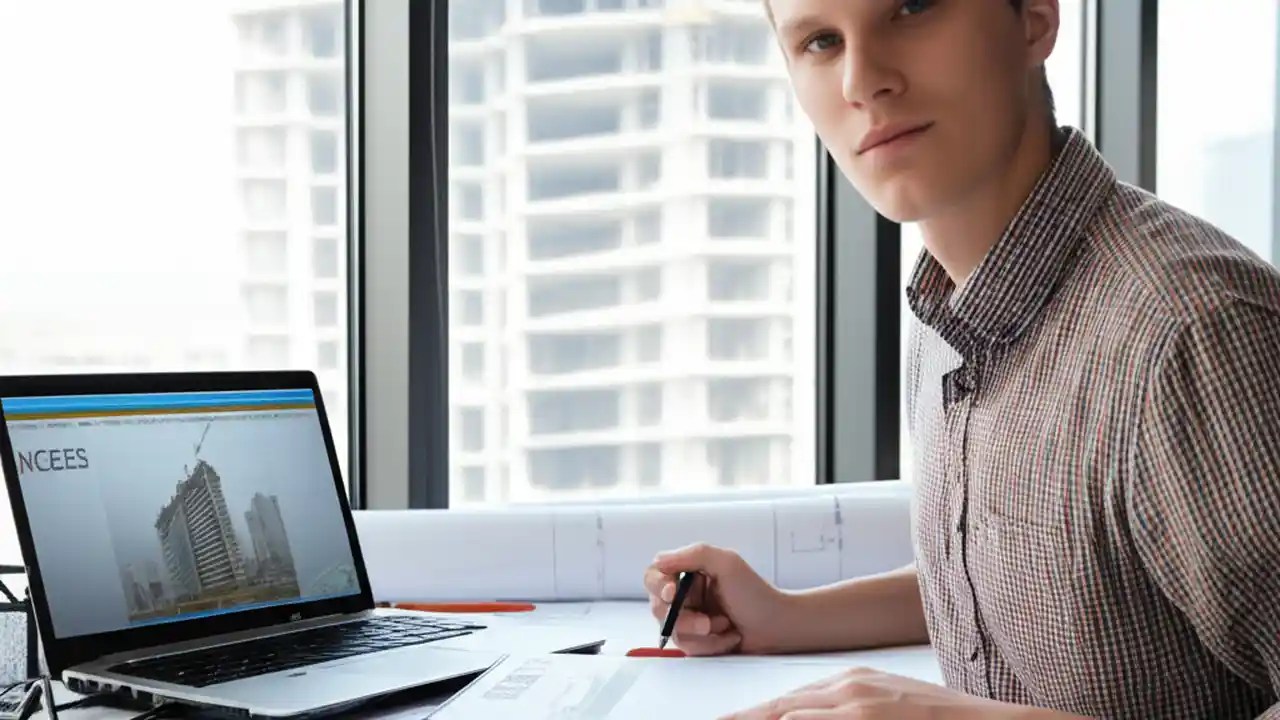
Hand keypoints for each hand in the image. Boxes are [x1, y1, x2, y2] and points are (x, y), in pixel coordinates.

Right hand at [643, 542, 792, 655]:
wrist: (776, 626)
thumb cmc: (755, 593)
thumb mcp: (727, 563)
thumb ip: (694, 554)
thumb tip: (659, 561)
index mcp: (689, 571)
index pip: (655, 575)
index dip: (658, 585)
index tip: (672, 593)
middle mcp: (685, 594)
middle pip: (659, 607)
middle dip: (684, 618)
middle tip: (707, 622)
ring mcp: (690, 617)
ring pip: (673, 630)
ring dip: (701, 633)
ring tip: (726, 626)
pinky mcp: (697, 640)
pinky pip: (689, 646)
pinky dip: (711, 644)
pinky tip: (729, 636)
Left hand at [720, 668, 1086, 719]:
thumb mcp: (885, 706)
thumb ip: (845, 713)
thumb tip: (803, 719)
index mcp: (850, 683)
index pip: (787, 703)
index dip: (752, 717)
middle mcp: (848, 688)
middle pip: (780, 708)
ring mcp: (856, 704)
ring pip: (790, 716)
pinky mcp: (866, 718)